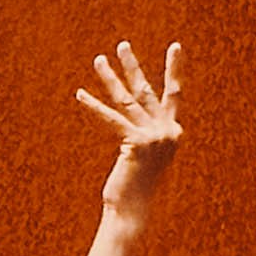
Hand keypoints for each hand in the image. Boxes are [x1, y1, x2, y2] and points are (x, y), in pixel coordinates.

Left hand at [77, 38, 183, 224]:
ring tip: (98, 59)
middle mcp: (167, 131)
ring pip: (126, 100)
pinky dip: (94, 106)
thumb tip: (134, 129)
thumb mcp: (146, 158)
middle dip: (132, 66)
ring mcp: (153, 136)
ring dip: (110, 77)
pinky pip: (111, 119)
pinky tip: (81, 94)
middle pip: (146, 90)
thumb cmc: (137, 189)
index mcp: (172, 132)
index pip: (173, 94)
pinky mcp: (136, 143)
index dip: (174, 69)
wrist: (135, 212)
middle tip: (122, 44)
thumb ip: (144, 138)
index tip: (175, 46)